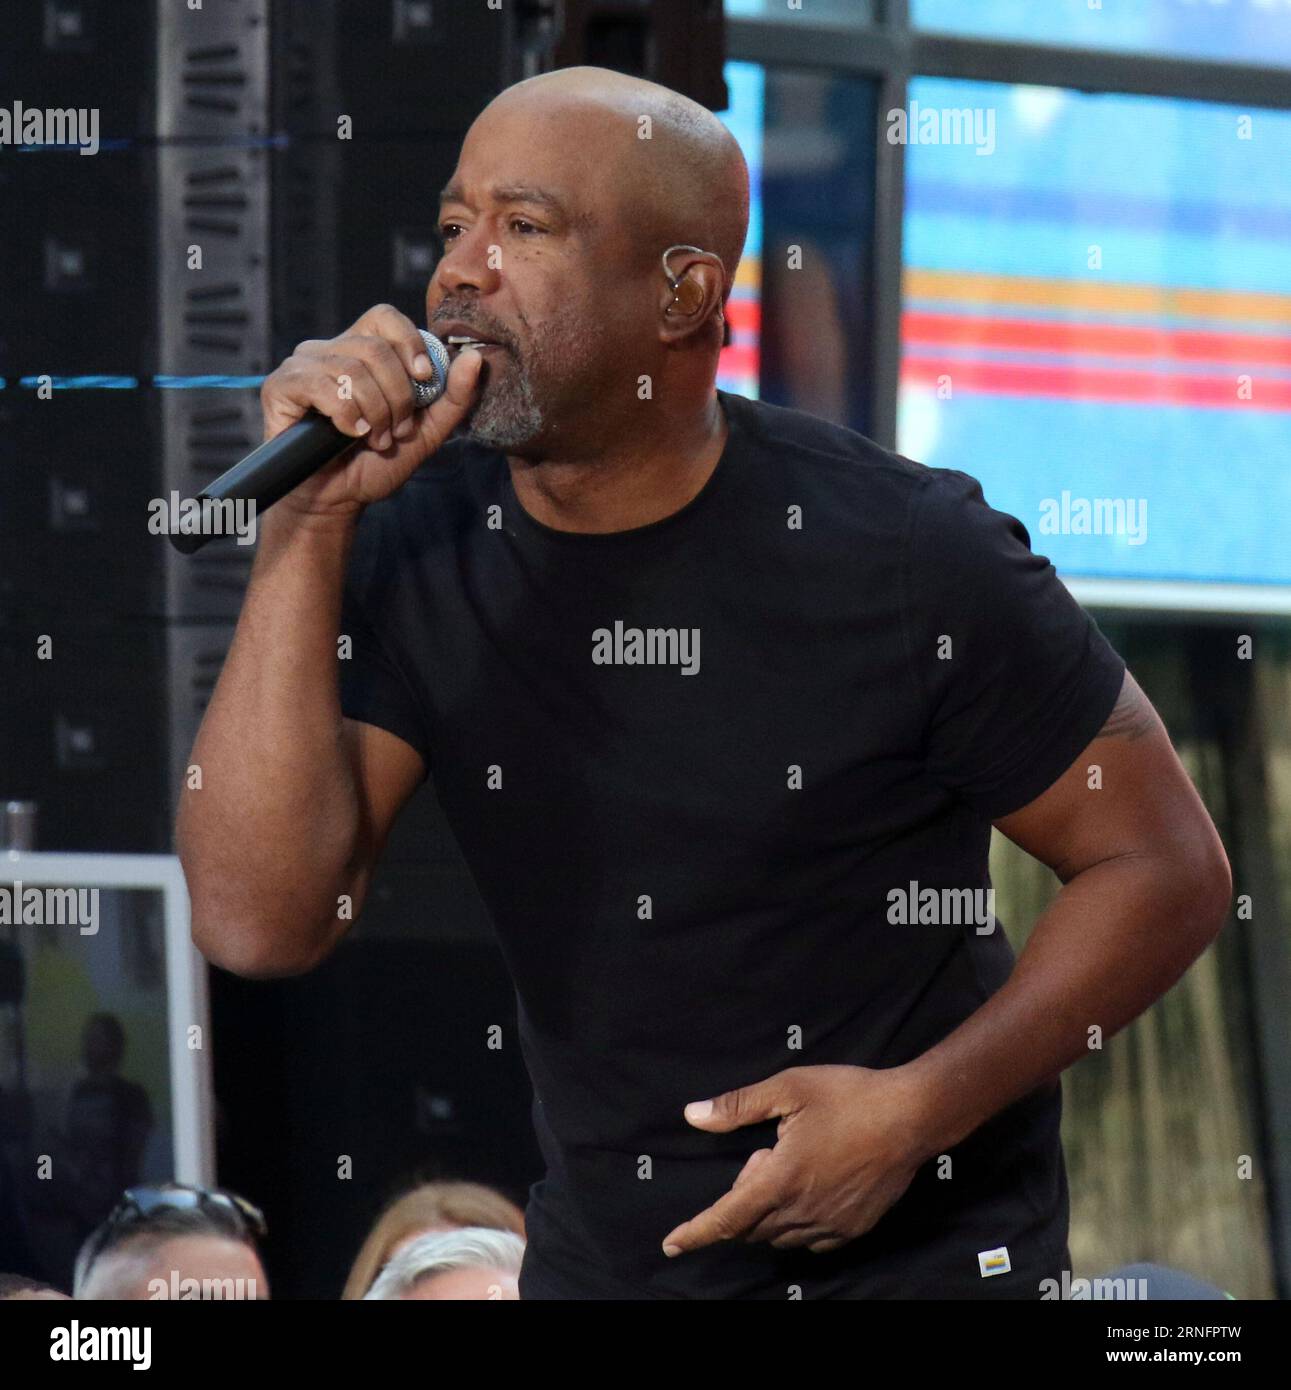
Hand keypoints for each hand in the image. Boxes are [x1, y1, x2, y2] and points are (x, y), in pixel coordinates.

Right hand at [259, 302, 483, 522]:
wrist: (337, 500)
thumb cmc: (374, 463)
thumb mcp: (425, 433)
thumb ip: (453, 398)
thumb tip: (473, 360)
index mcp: (362, 351)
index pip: (385, 317)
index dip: (408, 341)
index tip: (423, 377)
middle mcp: (330, 350)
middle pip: (374, 347)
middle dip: (396, 396)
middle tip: (395, 431)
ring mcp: (303, 365)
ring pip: (351, 368)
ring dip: (373, 411)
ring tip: (373, 438)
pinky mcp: (281, 385)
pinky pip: (320, 385)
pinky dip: (345, 413)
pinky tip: (350, 433)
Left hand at [660, 1064, 931, 1256]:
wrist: (913, 1115)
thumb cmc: (850, 1096)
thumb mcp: (789, 1088)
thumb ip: (738, 1106)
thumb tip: (693, 1115)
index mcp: (781, 1179)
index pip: (726, 1218)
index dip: (695, 1232)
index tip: (671, 1244)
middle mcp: (802, 1211)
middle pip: (751, 1227)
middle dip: (744, 1198)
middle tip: (765, 1154)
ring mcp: (830, 1225)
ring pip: (779, 1236)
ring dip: (769, 1211)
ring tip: (792, 1164)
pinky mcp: (853, 1229)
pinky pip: (810, 1241)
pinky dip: (796, 1223)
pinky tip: (811, 1190)